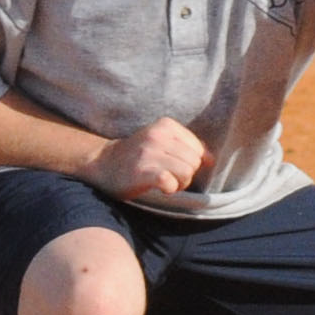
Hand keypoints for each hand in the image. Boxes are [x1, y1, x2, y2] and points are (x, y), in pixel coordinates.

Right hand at [87, 119, 209, 200]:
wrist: (103, 164)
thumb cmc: (137, 155)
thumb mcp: (162, 141)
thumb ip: (187, 146)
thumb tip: (212, 160)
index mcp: (165, 125)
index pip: (198, 149)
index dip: (190, 162)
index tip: (172, 164)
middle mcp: (157, 135)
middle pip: (194, 162)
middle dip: (185, 174)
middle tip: (167, 175)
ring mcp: (149, 152)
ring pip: (186, 173)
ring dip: (178, 183)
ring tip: (163, 180)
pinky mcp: (142, 171)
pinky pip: (170, 183)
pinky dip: (169, 189)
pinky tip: (158, 187)